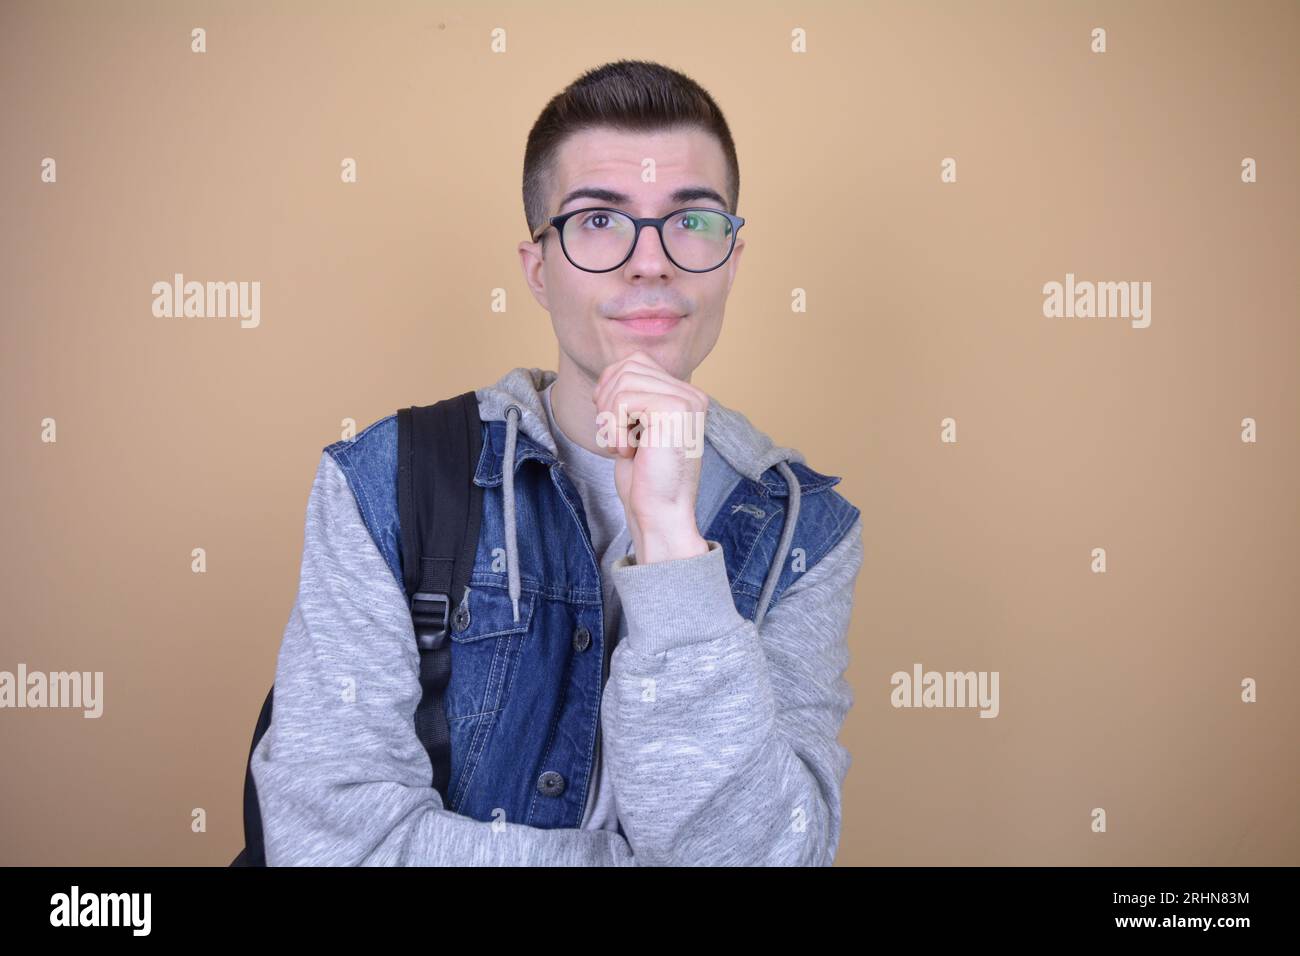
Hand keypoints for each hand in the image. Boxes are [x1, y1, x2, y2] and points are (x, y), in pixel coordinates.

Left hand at [592, 351, 710, 563]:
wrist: (659, 514)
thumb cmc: (644, 478)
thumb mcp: (634, 427)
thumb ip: (631, 395)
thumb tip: (611, 368)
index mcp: (685, 395)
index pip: (634, 361)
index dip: (610, 387)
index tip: (611, 423)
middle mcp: (692, 394)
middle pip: (627, 365)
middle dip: (607, 400)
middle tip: (615, 437)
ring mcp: (687, 400)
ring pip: (623, 381)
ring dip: (610, 418)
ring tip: (623, 446)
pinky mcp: (676, 409)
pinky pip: (625, 399)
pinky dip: (615, 429)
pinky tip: (628, 452)